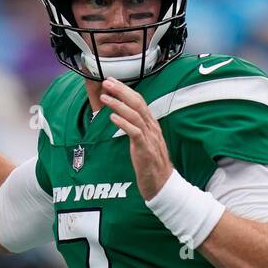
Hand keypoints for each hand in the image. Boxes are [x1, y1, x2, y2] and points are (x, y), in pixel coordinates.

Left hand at [99, 78, 172, 198]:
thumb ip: (136, 129)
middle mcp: (152, 129)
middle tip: (107, 81)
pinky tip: (113, 117)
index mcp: (152, 125)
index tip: (112, 82)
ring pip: (135, 115)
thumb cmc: (151, 166)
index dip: (126, 90)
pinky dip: (123, 123)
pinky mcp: (145, 150)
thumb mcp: (144, 143)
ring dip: (118, 104)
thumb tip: (123, 118)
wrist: (162, 185)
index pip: (139, 101)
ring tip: (105, 97)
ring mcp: (150, 139)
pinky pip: (135, 133)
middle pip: (137, 103)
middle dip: (121, 91)